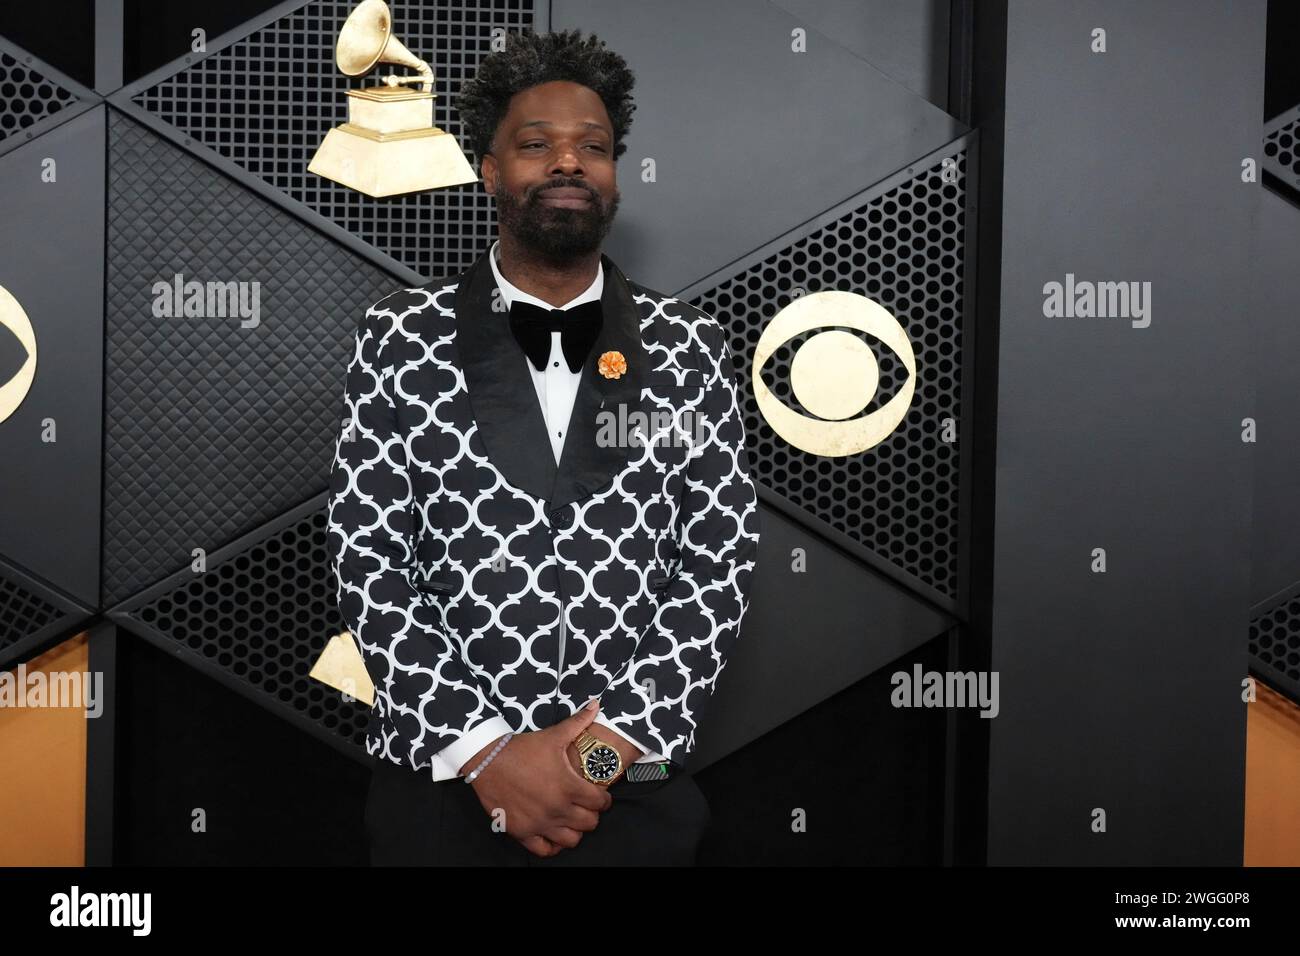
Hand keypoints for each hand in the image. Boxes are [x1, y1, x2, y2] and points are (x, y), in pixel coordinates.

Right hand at [464, 701, 613, 856]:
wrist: (488, 760)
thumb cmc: (523, 748)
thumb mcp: (553, 735)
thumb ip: (578, 723)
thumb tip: (596, 705)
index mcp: (569, 786)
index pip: (600, 803)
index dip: (604, 799)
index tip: (599, 795)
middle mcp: (557, 808)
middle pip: (589, 824)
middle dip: (591, 815)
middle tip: (586, 807)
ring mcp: (540, 823)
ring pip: (571, 840)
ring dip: (575, 831)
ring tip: (571, 820)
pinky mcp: (522, 831)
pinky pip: (544, 850)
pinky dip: (552, 845)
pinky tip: (552, 834)